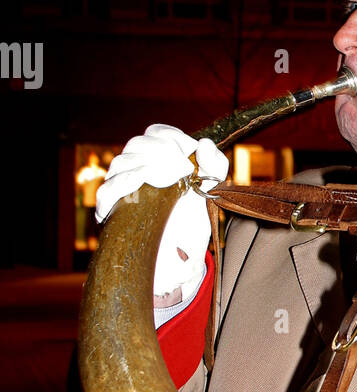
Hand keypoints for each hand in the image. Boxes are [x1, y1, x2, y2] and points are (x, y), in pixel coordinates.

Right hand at [95, 125, 227, 298]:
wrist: (183, 257)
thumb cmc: (192, 221)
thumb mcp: (211, 191)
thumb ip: (215, 164)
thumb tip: (202, 144)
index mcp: (157, 161)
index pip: (155, 133)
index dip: (171, 136)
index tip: (189, 150)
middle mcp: (135, 171)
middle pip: (137, 144)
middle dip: (162, 151)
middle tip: (183, 168)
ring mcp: (121, 191)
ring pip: (121, 163)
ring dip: (147, 164)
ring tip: (170, 178)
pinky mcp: (111, 213)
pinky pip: (107, 191)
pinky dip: (122, 182)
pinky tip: (140, 180)